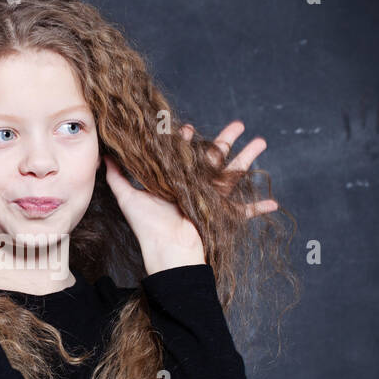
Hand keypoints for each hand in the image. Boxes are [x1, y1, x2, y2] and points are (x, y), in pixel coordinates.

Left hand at [102, 120, 278, 274]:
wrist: (167, 254)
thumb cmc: (148, 227)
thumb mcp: (129, 198)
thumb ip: (118, 177)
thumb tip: (105, 155)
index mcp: (173, 182)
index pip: (182, 156)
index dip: (186, 142)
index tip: (189, 128)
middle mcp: (193, 189)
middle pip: (214, 160)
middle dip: (227, 141)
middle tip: (239, 124)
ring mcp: (210, 202)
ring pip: (233, 176)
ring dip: (248, 159)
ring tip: (261, 142)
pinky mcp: (221, 218)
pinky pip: (243, 212)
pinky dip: (258, 208)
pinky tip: (273, 202)